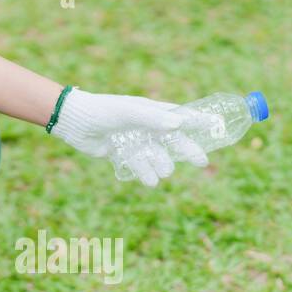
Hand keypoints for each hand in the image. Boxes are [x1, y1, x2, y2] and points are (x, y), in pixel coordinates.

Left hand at [49, 88, 207, 186]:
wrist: (75, 122)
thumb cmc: (103, 111)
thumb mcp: (128, 112)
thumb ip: (152, 118)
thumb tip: (178, 125)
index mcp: (150, 110)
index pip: (180, 115)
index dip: (197, 120)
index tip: (216, 124)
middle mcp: (146, 125)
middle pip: (173, 139)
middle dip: (187, 150)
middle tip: (202, 162)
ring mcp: (134, 139)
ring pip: (156, 155)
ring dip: (162, 165)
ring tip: (162, 174)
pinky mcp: (122, 152)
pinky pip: (138, 165)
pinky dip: (144, 173)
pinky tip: (150, 181)